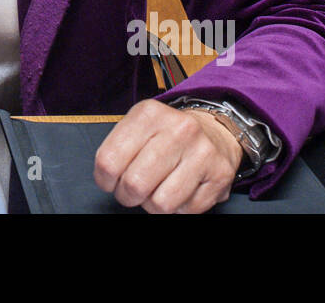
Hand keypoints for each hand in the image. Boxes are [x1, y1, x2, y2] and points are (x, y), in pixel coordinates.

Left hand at [93, 99, 243, 213]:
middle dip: (127, 196)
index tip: (109, 180)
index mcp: (150, 114)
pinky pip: (186, 211)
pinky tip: (179, 191)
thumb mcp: (138, 125)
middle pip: (135, 184)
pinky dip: (177, 208)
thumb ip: (118, 146)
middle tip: (131, 191)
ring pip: (161, 203)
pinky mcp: (220, 174)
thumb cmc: (167, 133)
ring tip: (156, 191)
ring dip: (152, 205)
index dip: (104, 179)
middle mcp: (179, 130)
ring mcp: (202, 152)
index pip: (109, 160)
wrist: (214, 130)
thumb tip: (105, 177)